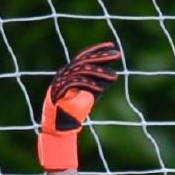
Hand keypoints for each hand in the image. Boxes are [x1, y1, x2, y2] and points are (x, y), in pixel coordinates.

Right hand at [38, 41, 121, 171]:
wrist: (60, 128)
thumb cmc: (75, 112)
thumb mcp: (90, 95)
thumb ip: (97, 83)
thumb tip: (112, 74)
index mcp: (69, 72)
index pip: (83, 56)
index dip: (97, 50)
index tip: (111, 46)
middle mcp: (64, 74)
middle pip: (83, 60)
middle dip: (101, 56)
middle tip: (116, 54)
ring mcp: (60, 81)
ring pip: (80, 71)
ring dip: (99, 72)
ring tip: (113, 76)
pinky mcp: (58, 92)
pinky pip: (75, 84)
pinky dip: (89, 85)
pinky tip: (101, 88)